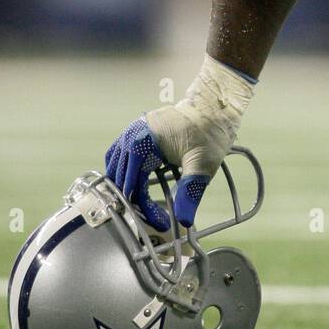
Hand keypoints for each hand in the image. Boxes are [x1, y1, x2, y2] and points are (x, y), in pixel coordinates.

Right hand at [104, 58, 252, 228]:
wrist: (213, 107)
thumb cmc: (209, 133)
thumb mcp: (203, 164)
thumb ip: (190, 192)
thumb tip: (183, 220)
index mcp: (142, 142)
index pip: (133, 185)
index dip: (145, 208)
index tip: (161, 222)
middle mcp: (131, 135)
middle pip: (121, 178)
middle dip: (134, 201)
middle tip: (152, 217)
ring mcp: (132, 131)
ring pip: (115, 167)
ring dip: (125, 187)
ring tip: (143, 205)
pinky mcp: (137, 131)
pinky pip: (119, 155)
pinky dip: (123, 171)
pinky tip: (135, 183)